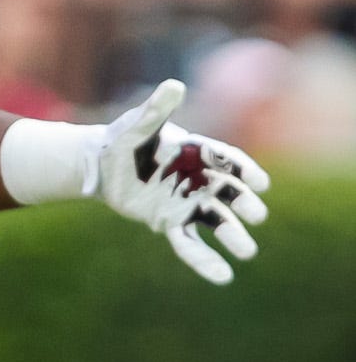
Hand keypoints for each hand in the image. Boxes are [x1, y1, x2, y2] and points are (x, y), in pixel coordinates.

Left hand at [92, 80, 271, 284]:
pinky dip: (204, 260)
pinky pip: (189, 244)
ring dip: (231, 235)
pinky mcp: (170, 221)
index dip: (243, 170)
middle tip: (257, 215)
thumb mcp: (135, 124)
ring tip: (248, 252)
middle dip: (241, 203)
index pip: (226, 160)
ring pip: (214, 220)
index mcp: (196, 153)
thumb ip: (155, 110)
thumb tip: (173, 85)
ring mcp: (186, 201)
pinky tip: (223, 276)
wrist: (101, 166)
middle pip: (226, 192)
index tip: (260, 182)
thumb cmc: (122, 141)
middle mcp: (198, 178)